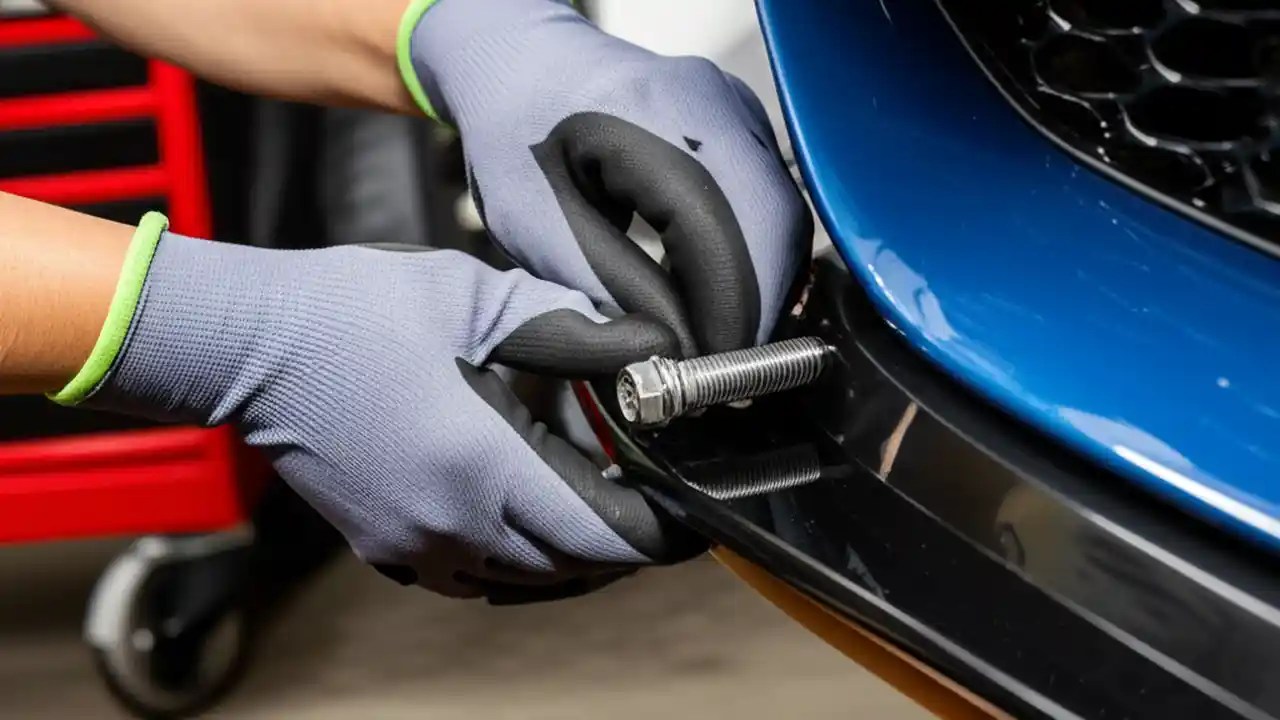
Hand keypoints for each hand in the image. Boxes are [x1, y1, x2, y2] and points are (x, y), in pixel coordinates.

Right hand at [86, 232, 703, 598]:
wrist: (252, 347)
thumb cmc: (354, 311)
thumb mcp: (477, 296)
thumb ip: (572, 327)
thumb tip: (647, 349)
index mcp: (476, 462)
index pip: (598, 531)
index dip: (657, 533)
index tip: (690, 519)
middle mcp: (447, 523)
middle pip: (571, 566)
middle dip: (623, 540)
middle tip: (653, 500)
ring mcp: (412, 546)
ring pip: (527, 580)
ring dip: (575, 554)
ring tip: (600, 502)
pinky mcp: (387, 548)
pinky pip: (478, 578)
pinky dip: (522, 560)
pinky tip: (531, 514)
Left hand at [402, 0, 812, 356]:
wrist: (525, 67)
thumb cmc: (515, 141)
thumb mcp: (536, 228)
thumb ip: (608, 292)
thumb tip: (676, 356)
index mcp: (647, 119)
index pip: (718, 236)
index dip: (725, 320)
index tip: (704, 385)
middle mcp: (711, 105)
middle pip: (773, 230)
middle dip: (754, 317)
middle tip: (718, 383)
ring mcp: (737, 111)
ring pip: (783, 223)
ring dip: (759, 294)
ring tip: (713, 350)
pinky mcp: (745, 129)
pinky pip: (771, 207)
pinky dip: (753, 264)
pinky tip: (714, 302)